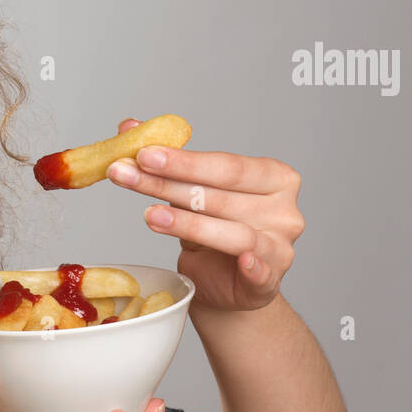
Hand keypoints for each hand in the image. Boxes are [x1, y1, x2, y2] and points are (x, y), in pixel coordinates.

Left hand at [105, 117, 303, 312]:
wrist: (225, 284)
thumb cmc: (213, 231)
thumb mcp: (191, 193)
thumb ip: (168, 161)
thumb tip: (130, 127)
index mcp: (273, 177)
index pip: (227, 165)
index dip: (183, 161)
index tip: (143, 154)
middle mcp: (282, 209)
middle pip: (223, 195)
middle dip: (170, 184)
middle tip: (128, 175)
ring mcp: (281, 245)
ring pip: (234, 232)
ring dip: (189, 223)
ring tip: (150, 215)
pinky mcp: (271, 281)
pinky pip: (262, 272)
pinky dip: (254, 266)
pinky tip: (242, 261)